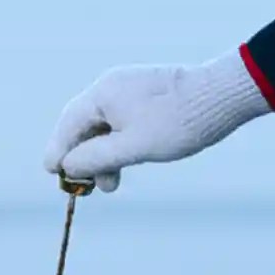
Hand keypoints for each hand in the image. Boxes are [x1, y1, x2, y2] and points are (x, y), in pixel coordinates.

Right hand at [43, 51, 271, 191]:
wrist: (222, 97)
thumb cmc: (177, 123)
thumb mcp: (132, 148)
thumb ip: (95, 158)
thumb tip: (68, 166)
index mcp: (103, 94)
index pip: (68, 124)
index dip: (58, 151)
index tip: (51, 172)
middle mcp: (112, 86)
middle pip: (83, 125)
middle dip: (82, 158)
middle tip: (84, 187)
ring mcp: (129, 89)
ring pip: (104, 127)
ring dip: (102, 157)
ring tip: (111, 185)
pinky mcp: (146, 96)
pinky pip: (120, 123)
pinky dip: (117, 146)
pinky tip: (124, 164)